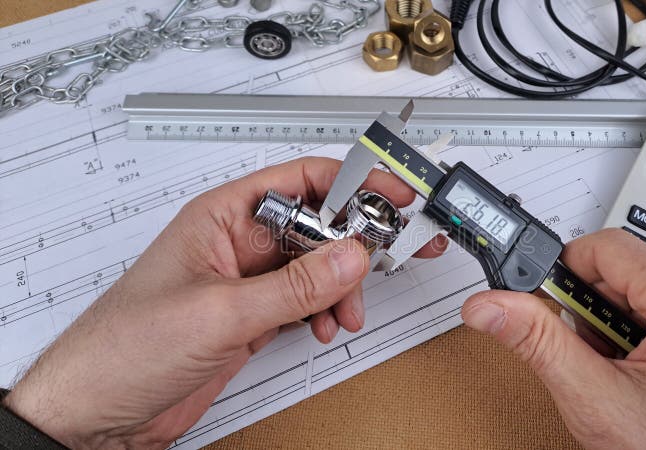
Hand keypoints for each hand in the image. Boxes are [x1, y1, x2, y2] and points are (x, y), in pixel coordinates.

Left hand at [2, 157, 446, 448]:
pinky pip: (305, 302)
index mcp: (222, 216)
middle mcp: (238, 244)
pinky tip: (324, 327)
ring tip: (346, 310)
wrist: (99, 411)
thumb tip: (350, 256)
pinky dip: (325, 312)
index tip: (392, 194)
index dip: (351, 182)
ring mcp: (248, 283)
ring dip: (342, 287)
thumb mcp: (220, 312)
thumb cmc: (124, 348)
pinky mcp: (252, 318)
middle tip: (395, 251)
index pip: (299, 181)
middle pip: (317, 225)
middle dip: (355, 243)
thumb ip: (293, 286)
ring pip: (317, 267)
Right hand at [462, 229, 645, 448]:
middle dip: (599, 310)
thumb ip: (538, 343)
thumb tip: (490, 306)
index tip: (553, 308)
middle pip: (629, 266)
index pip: (604, 245)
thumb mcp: (599, 402)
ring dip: (626, 322)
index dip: (565, 276)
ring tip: (632, 372)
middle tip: (600, 359)